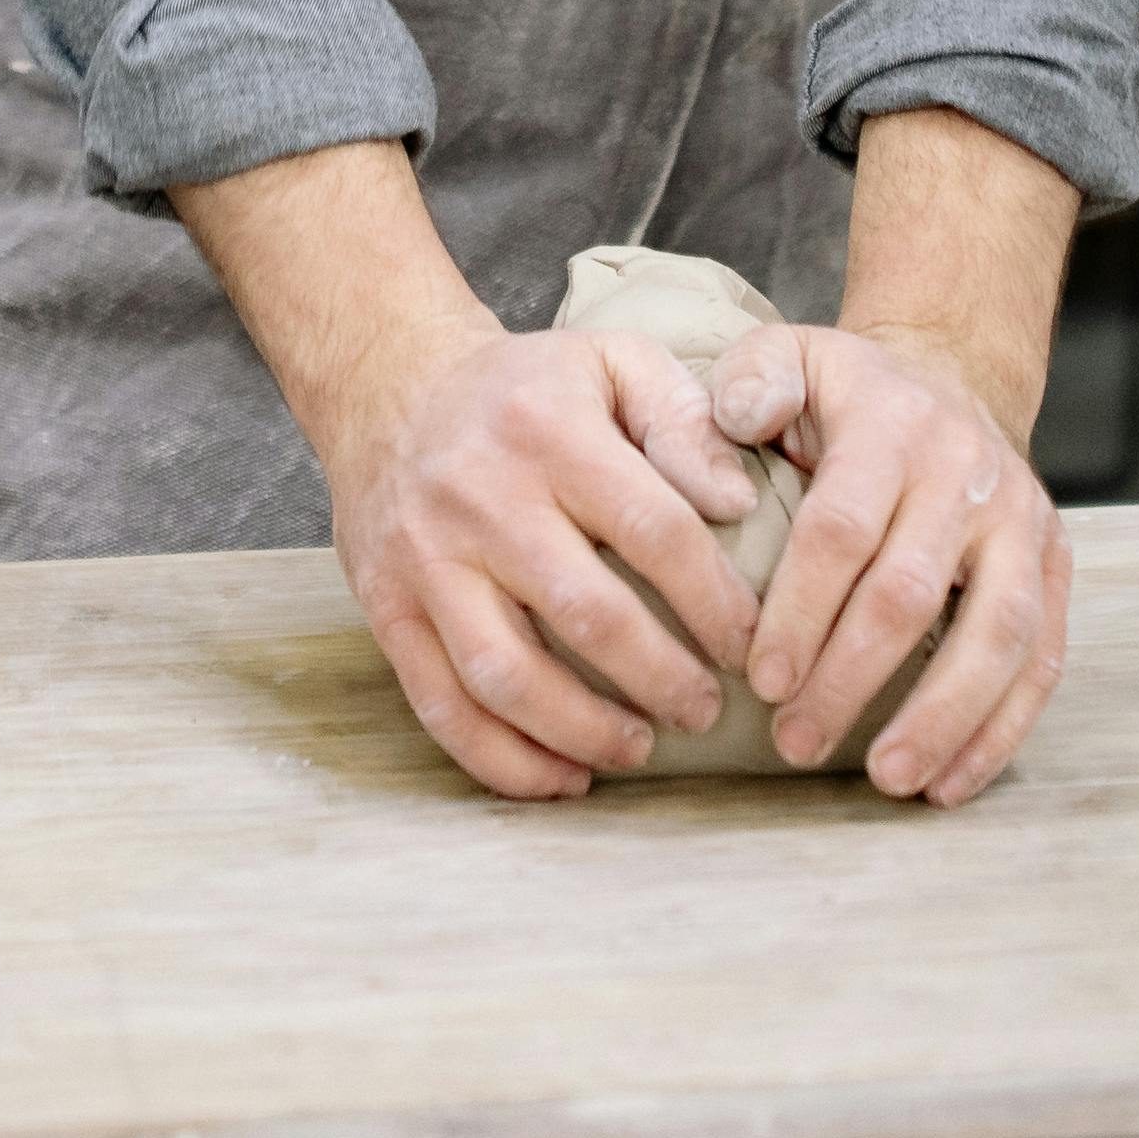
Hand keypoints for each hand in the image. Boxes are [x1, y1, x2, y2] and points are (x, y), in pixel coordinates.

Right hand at [320, 318, 775, 799]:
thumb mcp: (612, 361)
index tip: (751, 644)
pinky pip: (443, 707)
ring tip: (640, 749)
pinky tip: (562, 775)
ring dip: (584, 731)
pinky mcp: (387, 610)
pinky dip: (504, 761)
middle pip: (585, 615)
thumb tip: (736, 502)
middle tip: (706, 710)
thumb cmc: (526, 389)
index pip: (652, 529)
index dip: (713, 601)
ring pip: (506, 677)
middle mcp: (480, 498)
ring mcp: (426, 561)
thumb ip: (684, 420)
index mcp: (549, 431)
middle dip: (661, 679)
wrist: (390, 388)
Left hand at [702, 316, 1071, 804]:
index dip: (801, 611)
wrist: (954, 379)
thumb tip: (736, 421)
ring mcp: (1022, 525)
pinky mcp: (1055, 568)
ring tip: (887, 779)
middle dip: (850, 679)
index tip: (762, 680)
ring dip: (941, 718)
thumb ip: (750, 380)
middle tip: (796, 743)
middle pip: (910, 593)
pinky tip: (950, 784)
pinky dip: (1000, 730)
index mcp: (892, 428)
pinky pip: (1041, 659)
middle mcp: (968, 475)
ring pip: (996, 635)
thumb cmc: (850, 395)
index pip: (842, 529)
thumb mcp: (792, 357)